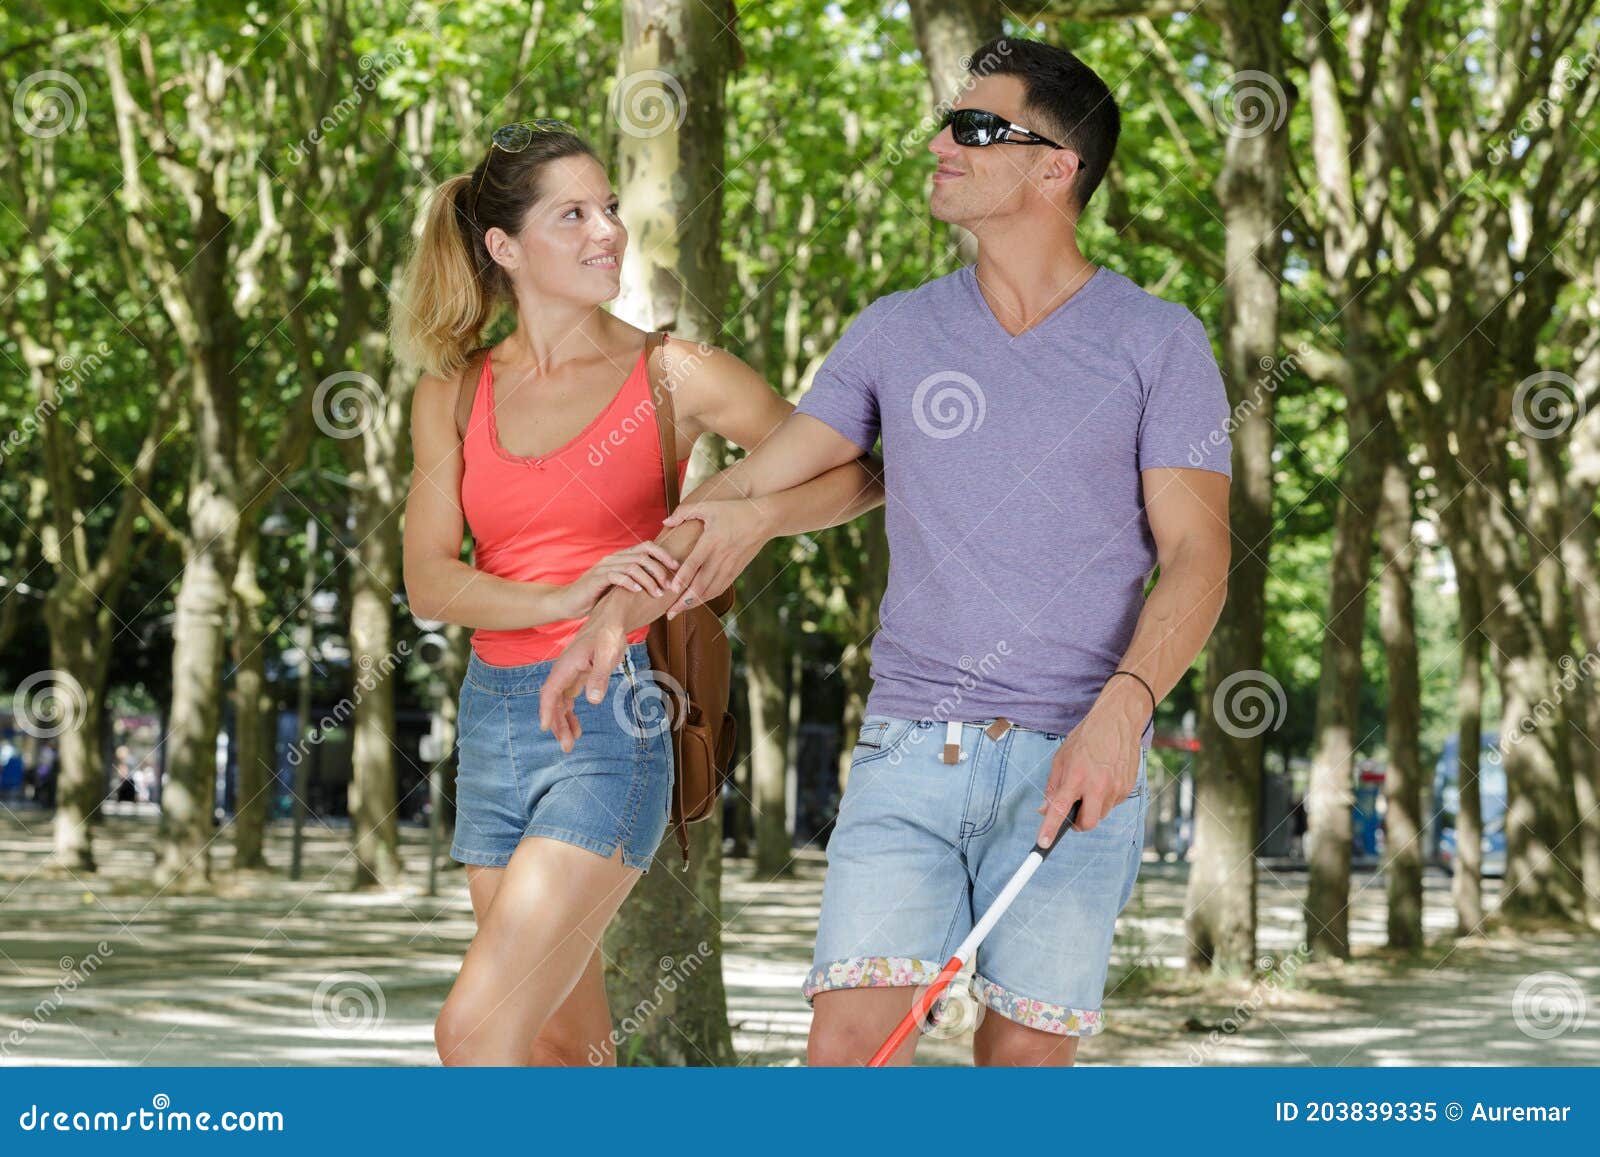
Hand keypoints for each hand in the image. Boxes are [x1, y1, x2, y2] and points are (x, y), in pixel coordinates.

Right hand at [537, 609, 628, 751]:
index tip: (545, 728)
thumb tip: (592, 700)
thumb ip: (599, 676)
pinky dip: (570, 715)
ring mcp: (569, 676)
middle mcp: (563, 672)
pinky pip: (568, 700)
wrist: (610, 621)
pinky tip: (576, 729)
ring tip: (570, 743)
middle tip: (566, 747)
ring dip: (562, 723)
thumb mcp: (608, 654)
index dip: (547, 710)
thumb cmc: (608, 634)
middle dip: (557, 724)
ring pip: (560, 704)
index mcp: (566, 666)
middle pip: (553, 702)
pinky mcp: (577, 678)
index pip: (550, 692)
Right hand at [560, 541, 679, 618]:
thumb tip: (662, 586)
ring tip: (657, 593)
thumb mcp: (619, 587)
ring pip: (633, 566)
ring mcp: (604, 567)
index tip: (676, 569)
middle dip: (660, 570)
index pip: (646, 547)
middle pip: (644, 555)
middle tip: (670, 586)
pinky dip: (630, 583)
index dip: (663, 555)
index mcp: (621, 557)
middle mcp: (614, 558)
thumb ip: (635, 582)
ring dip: (649, 580)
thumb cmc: (596, 597)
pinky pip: (617, 576)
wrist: (568, 602)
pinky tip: (638, 591)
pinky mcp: (596, 578)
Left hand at [658, 496, 772, 616]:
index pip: (694, 563)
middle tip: (669, 613)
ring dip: (694, 602)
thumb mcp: (709, 506)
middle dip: (684, 601)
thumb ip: (684, 512)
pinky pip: (720, 588)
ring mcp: (730, 566)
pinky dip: (707, 597)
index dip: (683, 578)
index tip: (672, 590)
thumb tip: (665, 521)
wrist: (764, 519)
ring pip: (710, 590)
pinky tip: (697, 602)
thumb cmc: (735, 510)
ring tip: (679, 611)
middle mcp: (720, 557)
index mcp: (711, 541)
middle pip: (701, 584)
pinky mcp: (736, 570)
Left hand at [1035, 697, 1144, 846]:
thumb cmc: (1086, 738)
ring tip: (1091, 784)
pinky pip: (1112, 804)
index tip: (1042, 844)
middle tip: (1073, 814)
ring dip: (1092, 808)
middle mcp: (1097, 785)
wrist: (1118, 721)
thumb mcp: (1061, 758)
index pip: (1060, 809)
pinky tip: (1104, 778)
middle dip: (1078, 824)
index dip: (1050, 829)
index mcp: (1076, 776)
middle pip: (1087, 824)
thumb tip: (1045, 809)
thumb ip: (1053, 786)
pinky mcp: (1127, 788)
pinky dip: (1105, 798)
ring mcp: (1115, 788)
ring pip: (1100, 814)